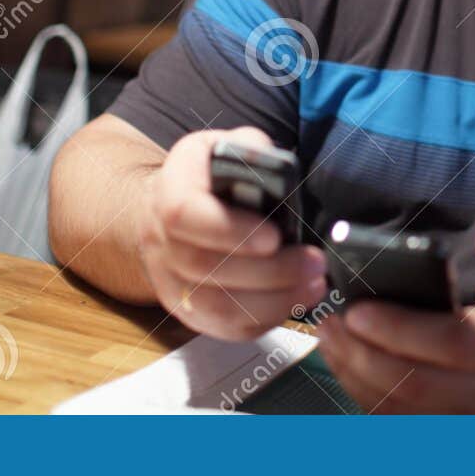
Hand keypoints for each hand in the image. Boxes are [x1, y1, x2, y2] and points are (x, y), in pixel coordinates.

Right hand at [135, 126, 328, 340]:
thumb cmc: (209, 178)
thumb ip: (250, 150)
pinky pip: (223, 328)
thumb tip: (273, 164)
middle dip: (269, 270)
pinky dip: (264, 320)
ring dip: (272, 301)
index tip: (275, 237)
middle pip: (205, 268)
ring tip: (314, 285)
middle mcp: (160, 241)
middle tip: (314, 263)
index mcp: (169, 192)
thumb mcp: (224, 147)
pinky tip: (295, 301)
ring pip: (215, 307)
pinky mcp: (188, 312)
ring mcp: (170, 282)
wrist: (167, 212)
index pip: (184, 215)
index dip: (229, 230)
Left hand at [315, 218, 474, 412]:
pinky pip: (403, 423)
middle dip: (365, 355)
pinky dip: (367, 396)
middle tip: (329, 321)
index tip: (359, 308)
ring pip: (405, 410)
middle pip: (420, 385)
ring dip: (357, 376)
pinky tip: (345, 365)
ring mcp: (474, 419)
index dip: (402, 330)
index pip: (454, 345)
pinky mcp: (455, 428)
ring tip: (327, 338)